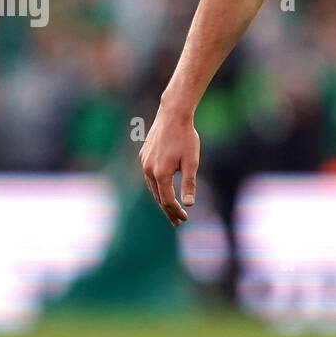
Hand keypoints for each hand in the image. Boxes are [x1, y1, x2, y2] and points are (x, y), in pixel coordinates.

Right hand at [139, 102, 199, 225]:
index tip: (185, 218)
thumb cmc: (186, 137)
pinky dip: (156, 187)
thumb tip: (189, 204)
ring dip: (161, 199)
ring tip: (170, 210)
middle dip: (168, 210)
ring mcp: (144, 162)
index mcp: (160, 173)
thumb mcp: (191, 162)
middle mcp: (148, 169)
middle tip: (177, 222)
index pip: (166, 200)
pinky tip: (163, 190)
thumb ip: (189, 183)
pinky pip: (149, 176)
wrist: (172, 114)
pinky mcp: (143, 155)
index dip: (175, 211)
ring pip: (151, 187)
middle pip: (157, 196)